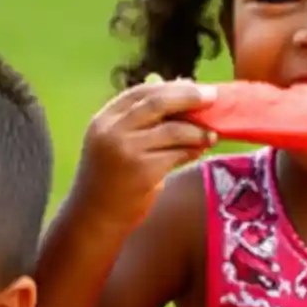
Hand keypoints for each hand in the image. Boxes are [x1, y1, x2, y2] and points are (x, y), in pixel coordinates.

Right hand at [73, 76, 217, 229]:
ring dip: (197, 131)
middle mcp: (111, 132)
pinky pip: (177, 154)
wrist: (93, 219)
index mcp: (103, 120)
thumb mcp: (114, 143)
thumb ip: (140, 120)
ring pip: (173, 130)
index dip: (171, 87)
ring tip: (211, 135)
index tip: (195, 88)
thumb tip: (181, 88)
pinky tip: (200, 151)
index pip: (141, 92)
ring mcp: (126, 151)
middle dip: (189, 97)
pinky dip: (193, 150)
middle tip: (213, 97)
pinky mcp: (143, 172)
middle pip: (158, 102)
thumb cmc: (109, 180)